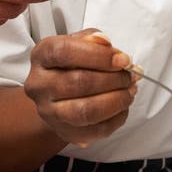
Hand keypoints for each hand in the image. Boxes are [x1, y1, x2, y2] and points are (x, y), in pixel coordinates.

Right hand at [24, 29, 135, 146]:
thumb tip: (105, 42)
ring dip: (116, 100)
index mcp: (42, 55)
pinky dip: (116, 119)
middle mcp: (39, 84)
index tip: (123, 59)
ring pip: (86, 111)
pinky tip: (123, 107)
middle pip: (78, 82)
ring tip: (129, 91)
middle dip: (113, 79)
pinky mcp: (63, 132)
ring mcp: (49, 112)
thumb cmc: (71, 63)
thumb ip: (93, 39)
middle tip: (131, 75)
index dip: (98, 55)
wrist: (56, 93)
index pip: (65, 52)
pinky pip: (95, 131)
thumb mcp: (79, 42)